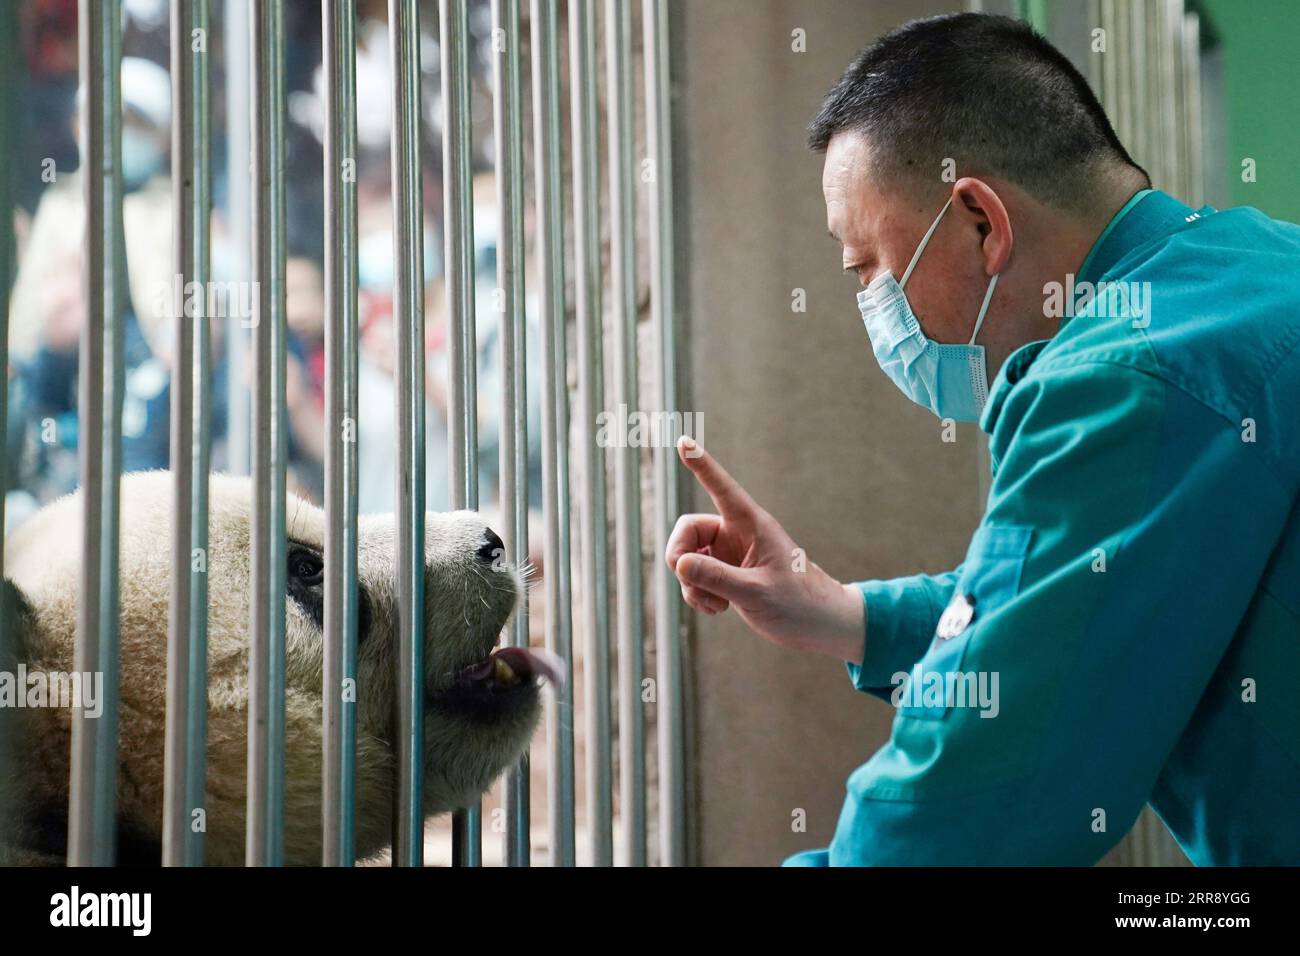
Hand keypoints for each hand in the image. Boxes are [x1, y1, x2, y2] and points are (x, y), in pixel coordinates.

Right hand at [664, 437, 865, 663]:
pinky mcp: (726, 576)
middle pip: (687, 531)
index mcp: (751, 524)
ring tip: (715, 604)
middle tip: (686, 579)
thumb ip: (717, 578)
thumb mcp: (757, 592)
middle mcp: (736, 534)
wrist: (819, 625)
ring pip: (687, 558)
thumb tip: (679, 563)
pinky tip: (718, 609)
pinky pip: (694, 578)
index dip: (701, 464)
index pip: (721, 488)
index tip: (683, 441)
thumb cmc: (799, 602)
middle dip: (680, 557)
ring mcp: (729, 556)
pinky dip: (698, 595)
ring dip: (691, 584)